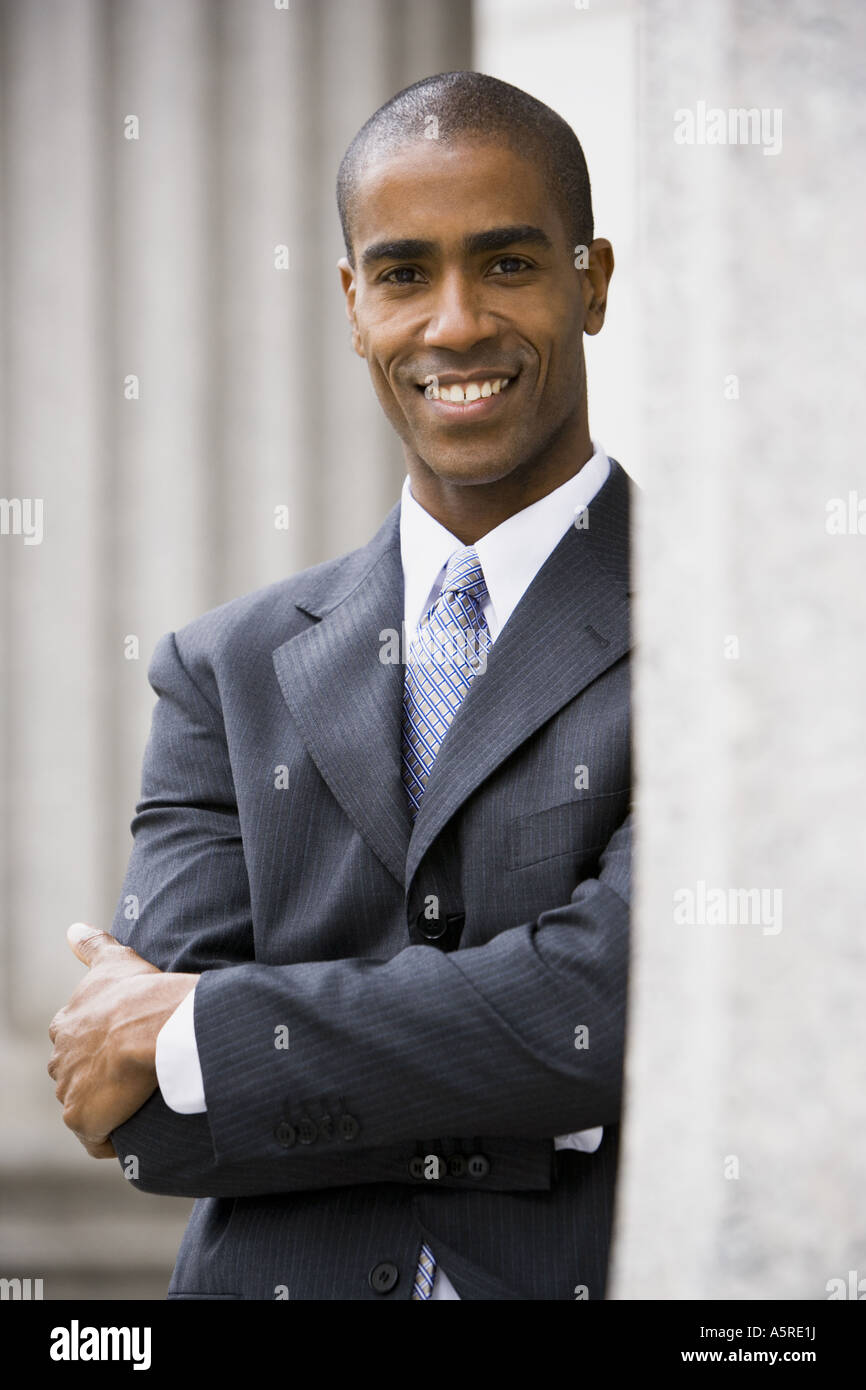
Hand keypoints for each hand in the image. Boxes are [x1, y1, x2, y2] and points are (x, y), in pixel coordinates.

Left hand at [48, 923, 199, 1157]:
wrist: (150, 1026)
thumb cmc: (137, 992)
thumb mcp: (114, 961)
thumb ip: (92, 945)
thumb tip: (73, 928)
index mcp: (66, 1026)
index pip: (73, 1042)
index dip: (97, 1046)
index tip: (122, 1047)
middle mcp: (60, 1060)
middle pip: (75, 1076)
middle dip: (97, 1079)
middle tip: (133, 1076)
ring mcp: (69, 1092)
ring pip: (84, 1106)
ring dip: (106, 1108)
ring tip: (139, 1104)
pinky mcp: (82, 1120)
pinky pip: (95, 1140)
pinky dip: (110, 1139)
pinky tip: (134, 1134)